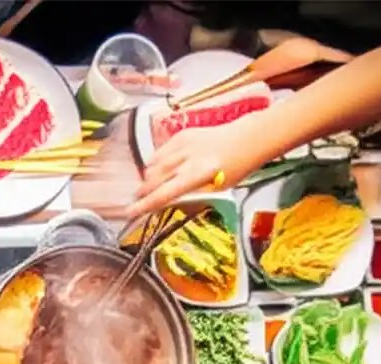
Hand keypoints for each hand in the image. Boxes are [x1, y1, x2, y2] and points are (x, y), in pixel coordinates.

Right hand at [127, 115, 270, 216]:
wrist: (250, 138)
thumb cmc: (237, 167)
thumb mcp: (218, 189)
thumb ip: (192, 197)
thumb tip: (168, 205)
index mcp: (199, 175)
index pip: (165, 193)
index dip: (145, 204)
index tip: (130, 212)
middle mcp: (189, 158)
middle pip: (155, 178)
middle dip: (143, 191)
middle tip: (135, 201)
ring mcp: (184, 144)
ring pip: (154, 164)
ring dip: (148, 178)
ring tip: (146, 187)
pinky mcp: (183, 134)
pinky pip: (161, 152)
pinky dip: (155, 162)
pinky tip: (156, 168)